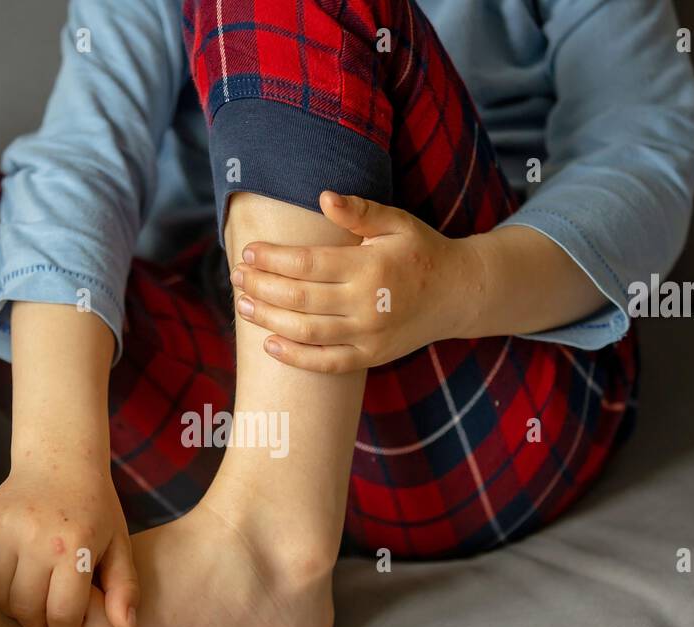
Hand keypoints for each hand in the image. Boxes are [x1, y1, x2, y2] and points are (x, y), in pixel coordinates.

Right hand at [0, 450, 136, 626]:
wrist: (58, 459)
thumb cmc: (95, 508)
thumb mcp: (119, 544)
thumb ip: (124, 587)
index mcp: (75, 546)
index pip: (63, 613)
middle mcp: (36, 538)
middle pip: (27, 610)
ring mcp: (6, 530)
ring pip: (1, 597)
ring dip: (17, 612)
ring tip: (35, 611)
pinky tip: (19, 587)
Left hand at [231, 191, 485, 371]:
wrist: (458, 294)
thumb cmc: (421, 251)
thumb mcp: (397, 222)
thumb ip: (360, 211)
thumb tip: (323, 197)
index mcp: (370, 266)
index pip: (307, 263)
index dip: (272, 259)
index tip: (247, 252)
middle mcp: (367, 304)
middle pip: (299, 297)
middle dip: (261, 287)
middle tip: (236, 276)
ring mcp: (368, 336)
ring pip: (306, 331)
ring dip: (268, 318)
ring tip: (242, 305)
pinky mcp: (370, 358)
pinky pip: (326, 363)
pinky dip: (295, 356)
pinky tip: (269, 343)